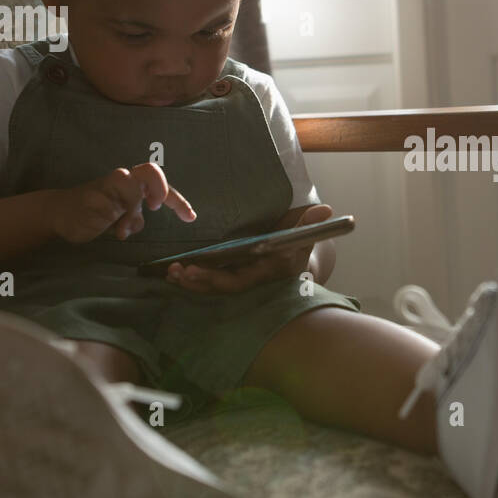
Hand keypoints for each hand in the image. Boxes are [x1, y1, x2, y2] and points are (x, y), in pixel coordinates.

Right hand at [49, 163, 196, 244]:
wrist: (59, 213)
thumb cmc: (95, 213)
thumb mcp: (121, 217)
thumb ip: (134, 217)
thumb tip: (140, 221)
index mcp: (133, 184)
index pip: (161, 185)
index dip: (179, 201)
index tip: (191, 217)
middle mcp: (122, 180)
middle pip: (150, 171)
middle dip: (160, 189)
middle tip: (155, 207)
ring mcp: (106, 186)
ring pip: (131, 188)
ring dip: (130, 211)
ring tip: (120, 229)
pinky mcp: (91, 196)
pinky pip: (110, 205)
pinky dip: (112, 219)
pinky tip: (104, 226)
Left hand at [165, 204, 333, 294]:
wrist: (299, 261)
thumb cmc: (299, 245)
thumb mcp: (306, 235)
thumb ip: (311, 224)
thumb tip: (325, 210)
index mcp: (269, 271)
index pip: (241, 279)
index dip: (217, 278)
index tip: (196, 269)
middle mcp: (254, 279)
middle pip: (222, 286)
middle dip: (199, 281)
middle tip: (178, 272)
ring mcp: (242, 278)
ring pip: (214, 285)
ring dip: (191, 282)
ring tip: (171, 273)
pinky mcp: (233, 274)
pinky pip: (211, 280)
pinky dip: (193, 278)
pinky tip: (175, 272)